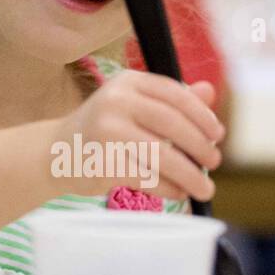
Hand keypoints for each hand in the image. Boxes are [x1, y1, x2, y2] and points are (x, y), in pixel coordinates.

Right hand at [58, 73, 223, 202]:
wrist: (57, 152)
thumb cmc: (104, 129)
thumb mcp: (134, 106)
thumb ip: (171, 100)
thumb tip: (210, 91)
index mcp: (127, 81)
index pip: (175, 94)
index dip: (202, 115)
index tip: (217, 135)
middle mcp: (115, 100)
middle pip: (172, 124)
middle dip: (200, 146)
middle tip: (214, 162)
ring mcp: (106, 131)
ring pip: (162, 155)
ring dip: (190, 175)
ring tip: (204, 188)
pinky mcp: (102, 162)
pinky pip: (147, 177)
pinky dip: (168, 188)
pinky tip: (177, 192)